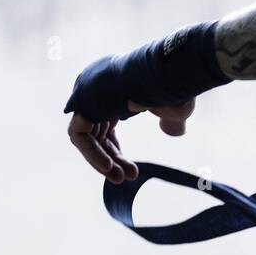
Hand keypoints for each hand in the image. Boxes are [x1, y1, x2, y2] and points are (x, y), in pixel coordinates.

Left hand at [66, 99, 194, 182]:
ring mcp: (88, 96)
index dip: (116, 149)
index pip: (107, 123)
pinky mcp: (82, 105)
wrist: (159, 76)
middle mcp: (98, 91)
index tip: (131, 168)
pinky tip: (109, 169)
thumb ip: (169, 120)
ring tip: (120, 178)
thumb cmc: (168, 88)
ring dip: (104, 161)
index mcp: (116, 87)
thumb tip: (175, 131)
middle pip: (98, 133)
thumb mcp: (172, 107)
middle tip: (127, 177)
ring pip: (88, 138)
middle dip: (113, 158)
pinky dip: (93, 154)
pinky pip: (79, 136)